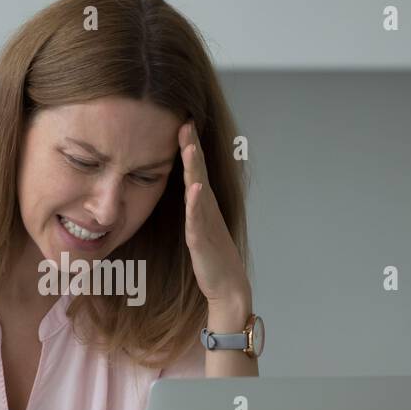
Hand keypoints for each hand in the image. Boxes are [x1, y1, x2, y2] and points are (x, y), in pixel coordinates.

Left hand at [180, 121, 250, 312]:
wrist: (227, 286)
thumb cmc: (212, 259)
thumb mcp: (198, 227)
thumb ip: (192, 209)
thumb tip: (186, 191)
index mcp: (203, 206)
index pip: (196, 171)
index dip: (190, 147)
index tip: (183, 123)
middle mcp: (207, 209)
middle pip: (198, 173)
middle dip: (192, 147)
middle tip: (186, 122)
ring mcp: (206, 223)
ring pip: (199, 191)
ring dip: (194, 168)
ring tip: (189, 146)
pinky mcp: (202, 240)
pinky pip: (198, 219)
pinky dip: (196, 203)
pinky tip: (195, 188)